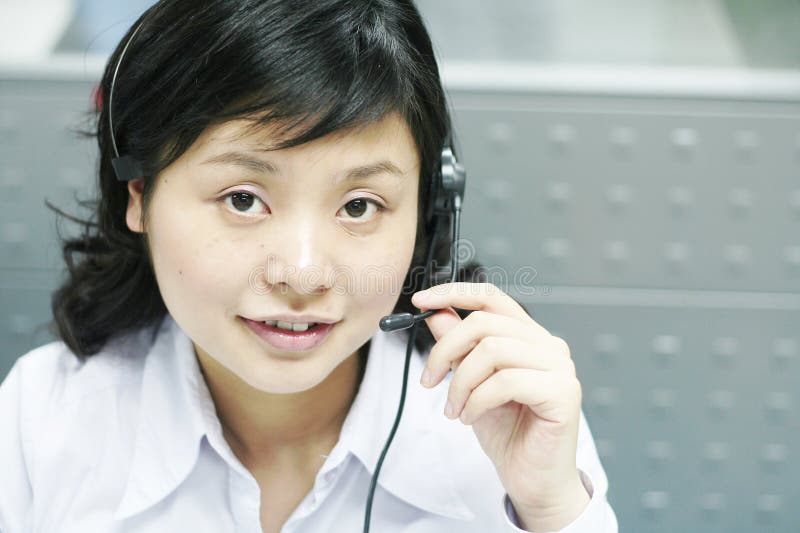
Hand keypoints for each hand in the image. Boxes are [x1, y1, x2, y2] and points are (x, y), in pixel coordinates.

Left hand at [411, 282, 589, 530]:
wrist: (531, 481)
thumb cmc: (507, 433)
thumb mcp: (470, 383)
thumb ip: (457, 346)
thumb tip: (435, 312)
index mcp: (529, 337)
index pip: (491, 298)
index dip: (453, 294)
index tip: (419, 303)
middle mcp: (549, 345)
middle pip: (485, 323)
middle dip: (445, 351)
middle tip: (428, 382)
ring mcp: (560, 367)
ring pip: (493, 351)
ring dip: (461, 383)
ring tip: (454, 409)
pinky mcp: (563, 393)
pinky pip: (506, 381)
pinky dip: (478, 400)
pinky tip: (470, 418)